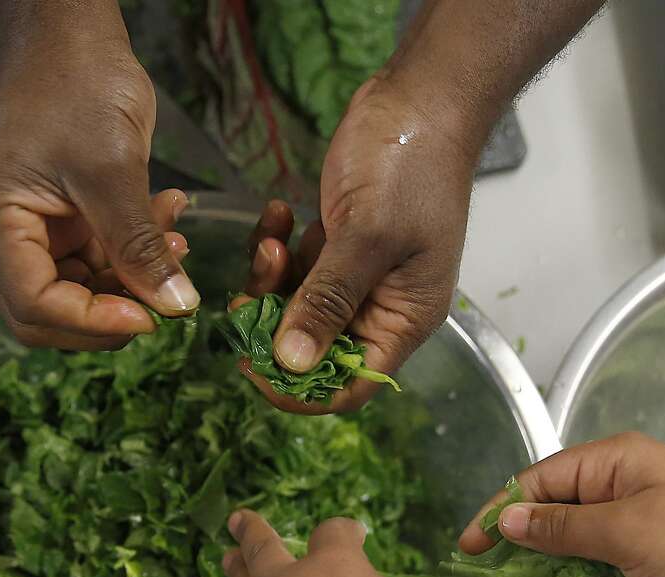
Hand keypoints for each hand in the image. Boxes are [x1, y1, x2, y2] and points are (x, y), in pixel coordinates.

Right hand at [0, 0, 198, 350]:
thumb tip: (176, 307)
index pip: (31, 305)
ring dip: (132, 281)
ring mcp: (25, 227)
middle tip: (165, 296)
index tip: (150, 316)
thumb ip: (139, 244)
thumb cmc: (76, 78)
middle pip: (47, 312)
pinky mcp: (55, 219)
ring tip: (176, 243)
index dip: (92, 322)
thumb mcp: (113, 166)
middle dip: (111, 312)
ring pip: (77, 292)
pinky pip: (94, 261)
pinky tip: (167, 221)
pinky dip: (133, 255)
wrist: (71, 28)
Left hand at [239, 74, 480, 413]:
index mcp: (404, 319)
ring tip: (271, 239)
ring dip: (272, 280)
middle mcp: (381, 307)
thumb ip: (327, 302)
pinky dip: (278, 247)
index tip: (254, 367)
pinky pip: (295, 268)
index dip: (302, 389)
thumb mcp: (366, 239)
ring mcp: (357, 276)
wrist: (418, 99)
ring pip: (296, 307)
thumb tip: (293, 363)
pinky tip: (278, 212)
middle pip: (316, 348)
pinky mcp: (336, 246)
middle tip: (245, 297)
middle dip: (276, 325)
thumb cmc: (410, 167)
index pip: (352, 384)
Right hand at [458, 433, 664, 576]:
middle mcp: (623, 477)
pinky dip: (575, 568)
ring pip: (574, 529)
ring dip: (546, 555)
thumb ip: (562, 527)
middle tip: (488, 573)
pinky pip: (598, 549)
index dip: (501, 511)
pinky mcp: (651, 542)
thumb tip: (508, 520)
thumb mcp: (627, 534)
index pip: (539, 479)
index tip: (470, 548)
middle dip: (519, 533)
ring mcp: (639, 510)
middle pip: (553, 502)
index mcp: (615, 459)